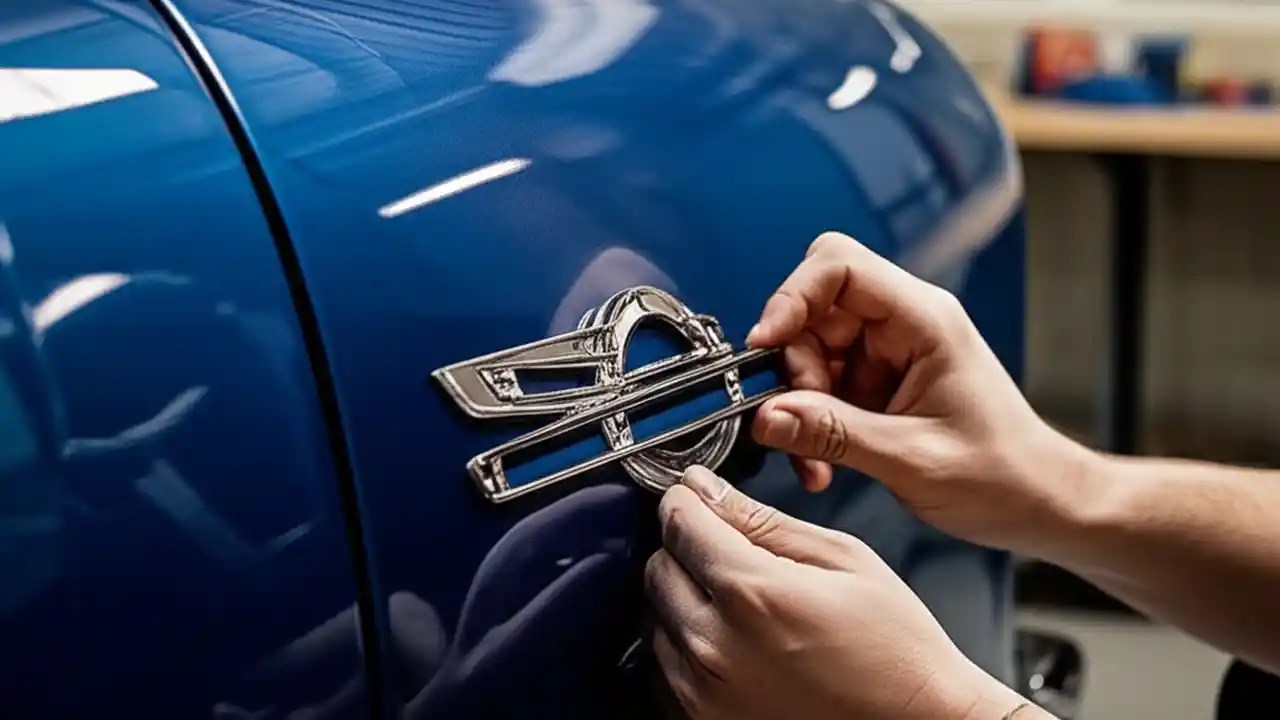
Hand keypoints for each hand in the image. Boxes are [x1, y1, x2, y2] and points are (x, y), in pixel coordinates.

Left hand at [645, 466, 1034, 719]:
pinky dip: (687, 650)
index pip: (679, 522)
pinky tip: (736, 647)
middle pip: (659, 568)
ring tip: (745, 610)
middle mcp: (717, 647)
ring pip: (657, 618)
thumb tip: (704, 487)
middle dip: (688, 550)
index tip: (701, 498)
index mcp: (754, 593)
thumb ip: (762, 520)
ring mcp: (703, 693)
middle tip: (734, 557)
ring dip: (686, 602)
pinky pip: (664, 669)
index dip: (689, 500)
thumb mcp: (841, 558)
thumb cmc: (893, 647)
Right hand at [746, 232, 1094, 555]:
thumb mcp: (910, 458)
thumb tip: (766, 416)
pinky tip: (823, 463)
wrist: (1038, 502)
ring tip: (813, 459)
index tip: (766, 343)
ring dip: (798, 406)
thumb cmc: (1003, 474)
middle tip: (796, 420)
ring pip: (808, 353)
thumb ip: (832, 434)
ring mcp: (887, 355)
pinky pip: (820, 388)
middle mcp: (903, 326)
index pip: (839, 265)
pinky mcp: (876, 385)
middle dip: (793, 369)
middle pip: (812, 312)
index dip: (791, 296)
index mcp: (924, 320)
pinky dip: (810, 424)